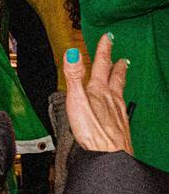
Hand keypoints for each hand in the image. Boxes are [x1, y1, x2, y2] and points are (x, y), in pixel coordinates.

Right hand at [64, 33, 132, 154]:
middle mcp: (112, 99)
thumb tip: (72, 53)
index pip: (102, 65)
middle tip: (121, 58)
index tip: (107, 38)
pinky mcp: (121, 125)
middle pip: (116, 78)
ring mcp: (118, 112)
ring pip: (120, 91)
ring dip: (121, 80)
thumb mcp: (76, 99)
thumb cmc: (92, 130)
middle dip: (117, 65)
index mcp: (99, 90)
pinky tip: (120, 105)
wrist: (110, 155)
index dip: (103, 50)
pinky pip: (122, 106)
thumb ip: (73, 75)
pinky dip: (121, 100)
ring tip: (122, 75)